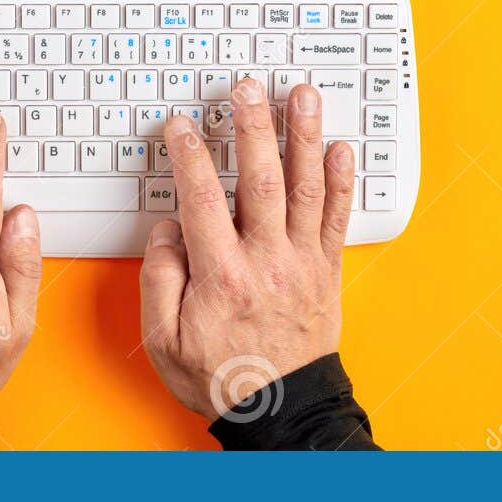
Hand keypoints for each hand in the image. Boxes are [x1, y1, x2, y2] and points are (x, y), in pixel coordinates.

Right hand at [139, 79, 355, 419]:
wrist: (280, 412)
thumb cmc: (220, 376)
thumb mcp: (164, 341)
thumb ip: (160, 280)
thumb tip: (167, 231)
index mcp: (222, 276)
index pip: (202, 200)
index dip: (190, 156)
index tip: (181, 126)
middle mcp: (266, 262)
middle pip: (261, 181)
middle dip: (254, 127)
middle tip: (247, 88)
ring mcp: (302, 264)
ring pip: (305, 189)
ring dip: (304, 137)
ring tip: (301, 96)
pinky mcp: (326, 270)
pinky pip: (336, 219)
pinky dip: (341, 181)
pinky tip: (340, 148)